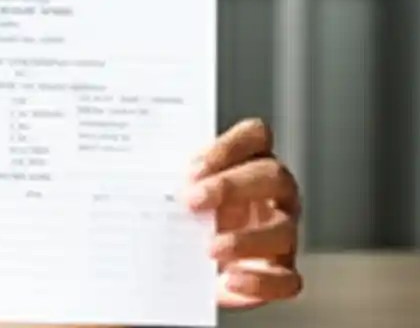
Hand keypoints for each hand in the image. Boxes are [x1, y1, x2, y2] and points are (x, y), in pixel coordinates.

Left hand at [186, 118, 302, 308]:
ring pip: (283, 229)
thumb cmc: (183, 215)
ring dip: (246, 239)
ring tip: (209, 248)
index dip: (230, 145)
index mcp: (248, 163)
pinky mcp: (279, 272)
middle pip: (272, 176)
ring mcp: (281, 233)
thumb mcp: (174, 192)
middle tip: (192, 200)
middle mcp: (273, 194)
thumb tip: (132, 177)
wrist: (189, 264)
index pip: (255, 136)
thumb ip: (167, 180)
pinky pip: (287, 279)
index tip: (194, 167)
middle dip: (231, 186)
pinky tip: (231, 281)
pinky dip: (260, 282)